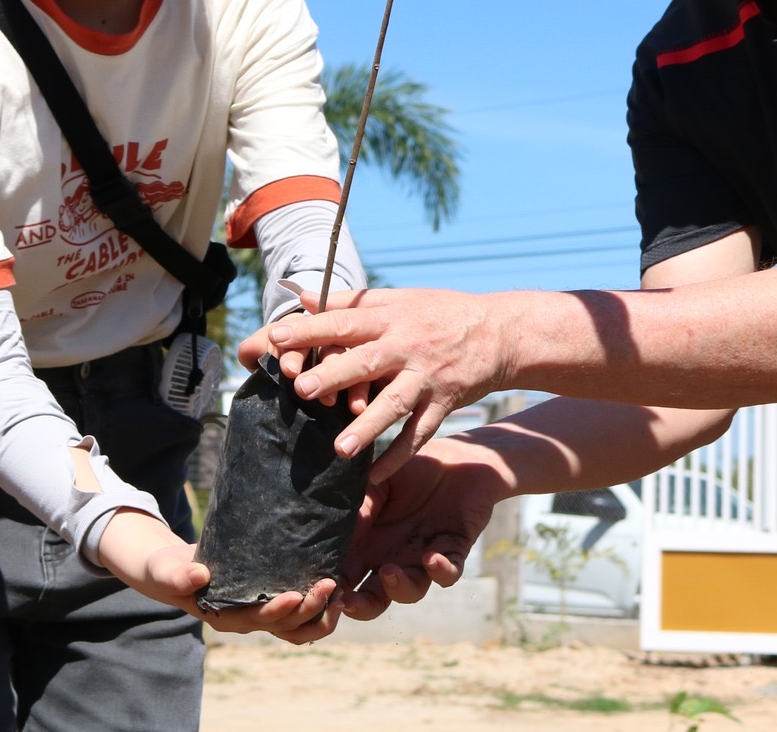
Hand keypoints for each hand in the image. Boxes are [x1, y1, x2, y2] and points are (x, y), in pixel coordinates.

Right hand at [93, 510, 339, 643]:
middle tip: (330, 584)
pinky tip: (336, 585)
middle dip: (309, 608)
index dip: (276, 611)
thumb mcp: (166, 571)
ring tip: (341, 591)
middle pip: (285, 624)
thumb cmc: (168, 570)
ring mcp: (261, 612)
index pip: (256, 619)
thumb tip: (198, 575)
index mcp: (224, 616)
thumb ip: (178, 576)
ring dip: (321, 613)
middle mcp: (247, 619)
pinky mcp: (269, 598)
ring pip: (298, 626)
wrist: (174, 570)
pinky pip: (299, 611)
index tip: (294, 595)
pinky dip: (318, 605)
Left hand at [239, 287, 517, 478]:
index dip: (312, 330)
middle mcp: (407, 346)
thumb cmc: (441, 313)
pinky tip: (375, 477)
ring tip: (341, 449)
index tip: (276, 338)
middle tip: (302, 390)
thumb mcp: (400, 298)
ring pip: (395, 404)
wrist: (499, 332)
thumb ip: (352, 301)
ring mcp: (427, 377)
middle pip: (367, 362)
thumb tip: (304, 299)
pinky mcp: (444, 403)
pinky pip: (419, 434)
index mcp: (391, 318)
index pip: (345, 322)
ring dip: (368, 427)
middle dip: (335, 375)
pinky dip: (398, 456)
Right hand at [338, 436, 508, 620]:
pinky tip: (431, 558)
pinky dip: (440, 571)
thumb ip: (357, 506)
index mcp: (368, 545)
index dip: (331, 589)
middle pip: (372, 599)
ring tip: (389, 573)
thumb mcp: (376, 483)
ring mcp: (421, 559)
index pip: (344, 577)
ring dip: (399, 588)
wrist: (454, 456)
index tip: (317, 589)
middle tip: (347, 603)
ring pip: (410, 591)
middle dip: (359, 607)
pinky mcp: (453, 551)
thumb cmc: (410, 469)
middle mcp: (393, 559)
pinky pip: (449, 571)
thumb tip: (326, 528)